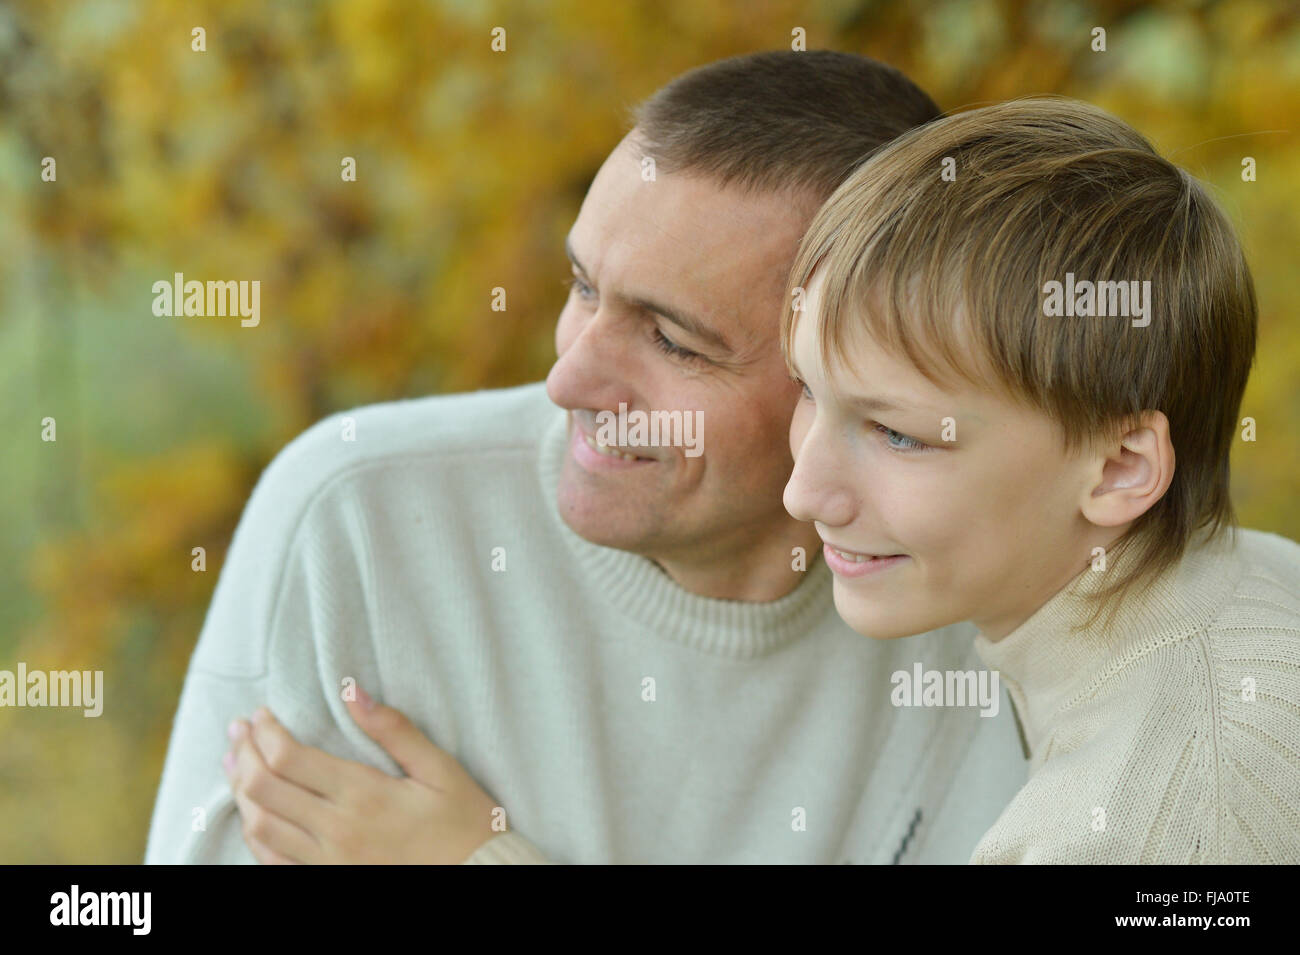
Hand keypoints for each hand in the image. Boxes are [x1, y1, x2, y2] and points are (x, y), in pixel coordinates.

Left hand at [221, 688, 503, 863]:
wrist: (477, 880)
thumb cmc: (465, 823)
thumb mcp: (440, 769)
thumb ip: (394, 730)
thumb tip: (353, 692)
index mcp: (363, 794)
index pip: (290, 757)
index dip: (266, 731)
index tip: (261, 713)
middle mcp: (337, 830)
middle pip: (265, 788)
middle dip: (244, 753)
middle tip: (237, 730)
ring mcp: (328, 862)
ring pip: (260, 826)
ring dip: (241, 791)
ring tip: (235, 764)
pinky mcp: (327, 882)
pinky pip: (273, 861)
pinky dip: (255, 834)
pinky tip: (253, 814)